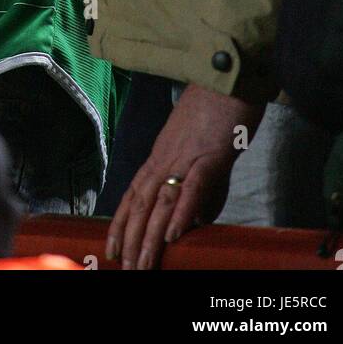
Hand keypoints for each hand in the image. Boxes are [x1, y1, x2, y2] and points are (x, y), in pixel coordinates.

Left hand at [107, 84, 265, 269]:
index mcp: (162, 153)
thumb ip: (199, 185)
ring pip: (161, 200)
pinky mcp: (210, 155)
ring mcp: (186, 156)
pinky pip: (192, 188)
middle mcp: (166, 156)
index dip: (121, 222)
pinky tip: (172, 235)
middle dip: (131, 239)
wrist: (230, 75)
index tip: (112, 249)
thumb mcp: (202, 149)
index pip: (134, 193)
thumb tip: (197, 219)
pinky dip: (181, 213)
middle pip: (141, 202)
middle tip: (124, 268)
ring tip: (141, 264)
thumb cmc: (219, 109)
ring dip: (149, 236)